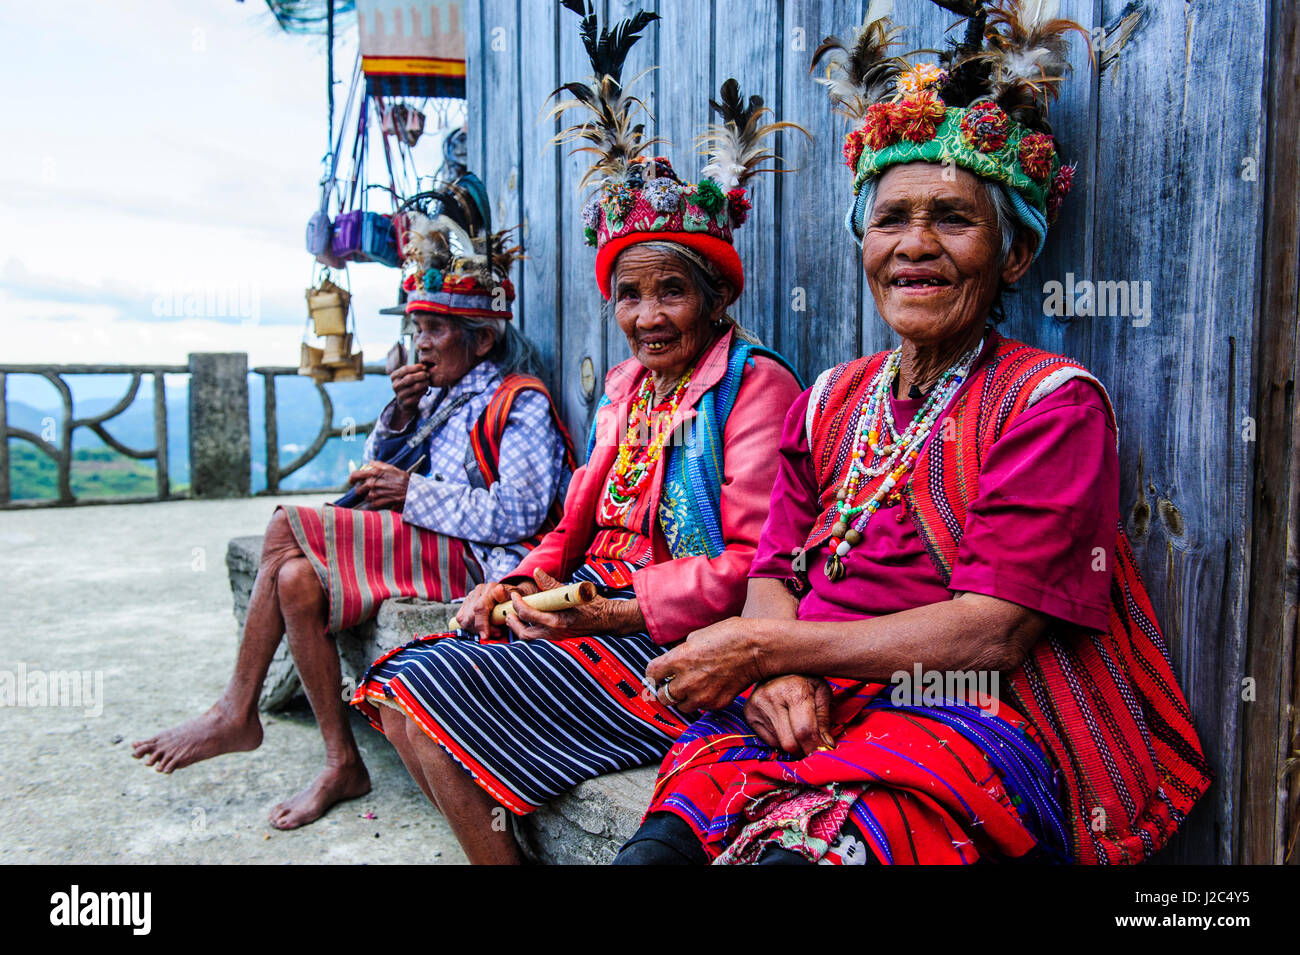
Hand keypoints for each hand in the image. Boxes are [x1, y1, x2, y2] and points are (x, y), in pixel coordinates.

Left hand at [346, 461, 409, 509]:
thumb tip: (369, 462)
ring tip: (376, 495)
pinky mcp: (380, 502)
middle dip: (361, 490)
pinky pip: (372, 505)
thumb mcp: (391, 468)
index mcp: (375, 472)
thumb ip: (379, 464)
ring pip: (366, 497)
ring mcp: (376, 493)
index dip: (351, 478)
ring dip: (369, 497)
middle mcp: (373, 483)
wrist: (412, 490)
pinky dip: (374, 504)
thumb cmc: (402, 478)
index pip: (356, 475)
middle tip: (366, 490)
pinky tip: (379, 501)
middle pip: (359, 489)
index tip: (351, 481)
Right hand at [389, 363, 429, 425]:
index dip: (416, 367)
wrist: (406, 403)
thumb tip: (424, 366)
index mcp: (394, 377)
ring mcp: (399, 395)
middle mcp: (395, 386)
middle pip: (410, 378)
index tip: (425, 367)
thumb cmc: (409, 386)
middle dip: (421, 375)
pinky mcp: (406, 403)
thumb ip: (414, 370)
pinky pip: (417, 395)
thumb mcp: (407, 377)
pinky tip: (426, 389)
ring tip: (428, 381)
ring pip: (415, 387)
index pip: (405, 369)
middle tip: (428, 374)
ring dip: (424, 383)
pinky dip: (423, 391)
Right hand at [456, 578, 540, 639]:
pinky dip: (469, 627)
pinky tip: (481, 628)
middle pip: (470, 616)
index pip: (480, 608)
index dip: (482, 624)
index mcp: (491, 588)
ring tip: (489, 631)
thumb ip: (507, 596)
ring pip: (464, 619)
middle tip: (496, 633)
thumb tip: (498, 591)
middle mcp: (478, 591)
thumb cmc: (515, 599)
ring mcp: (470, 596)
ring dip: (475, 629)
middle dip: (481, 629)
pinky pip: (461, 619)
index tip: (485, 636)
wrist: (511, 594)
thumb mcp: (517, 598)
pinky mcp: (465, 604)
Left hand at [503, 569, 641, 640]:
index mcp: (556, 621)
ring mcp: (557, 638)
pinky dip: (530, 630)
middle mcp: (554, 633)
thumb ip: (551, 584)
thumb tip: (536, 572)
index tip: (514, 595)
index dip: (517, 603)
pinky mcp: (559, 639)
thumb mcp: (571, 591)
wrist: (607, 619)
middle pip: (524, 633)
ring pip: (530, 638)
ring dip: (519, 628)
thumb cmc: (592, 604)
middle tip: (507, 613)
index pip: (528, 613)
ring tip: (514, 618)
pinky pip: (539, 638)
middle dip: (513, 623)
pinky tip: (529, 622)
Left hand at [644, 616, 763, 712]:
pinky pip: (701, 707)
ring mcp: (701, 695)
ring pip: (680, 706)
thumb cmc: (728, 636)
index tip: (658, 674)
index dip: (653, 674)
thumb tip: (675, 661)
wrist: (756, 649)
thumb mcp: (697, 636)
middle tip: (672, 684)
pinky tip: (709, 689)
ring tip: (692, 688)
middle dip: (665, 690)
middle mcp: (686, 681)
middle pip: (662, 696)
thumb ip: (681, 652)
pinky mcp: (716, 703)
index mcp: (678, 659)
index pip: (651, 674)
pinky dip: (701, 701)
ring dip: (682, 698)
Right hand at [744, 675, 833, 756]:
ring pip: (779, 743)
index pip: (804, 730)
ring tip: (795, 724)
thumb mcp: (821, 692)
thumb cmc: (804, 678)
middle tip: (811, 744)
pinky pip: (767, 740)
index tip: (821, 753)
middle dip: (803, 749)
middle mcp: (771, 696)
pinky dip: (779, 737)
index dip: (815, 747)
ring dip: (792, 741)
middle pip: (789, 742)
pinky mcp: (748, 712)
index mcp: (794, 690)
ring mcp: (756, 705)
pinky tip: (782, 721)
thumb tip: (826, 745)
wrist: (776, 662)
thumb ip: (824, 719)